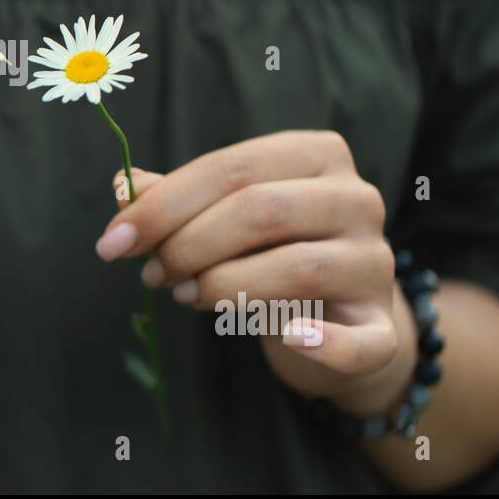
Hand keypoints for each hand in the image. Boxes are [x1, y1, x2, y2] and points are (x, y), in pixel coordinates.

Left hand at [98, 131, 415, 415]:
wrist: (338, 315)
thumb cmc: (271, 249)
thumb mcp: (225, 215)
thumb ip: (177, 199)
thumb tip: (122, 187)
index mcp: (317, 154)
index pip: (232, 167)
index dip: (164, 205)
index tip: (113, 242)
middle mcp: (357, 198)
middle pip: (263, 210)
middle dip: (189, 244)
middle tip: (153, 275)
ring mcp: (376, 262)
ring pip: (298, 268)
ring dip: (224, 286)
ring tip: (185, 297)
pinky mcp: (385, 327)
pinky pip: (361, 340)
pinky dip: (323, 343)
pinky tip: (287, 339)